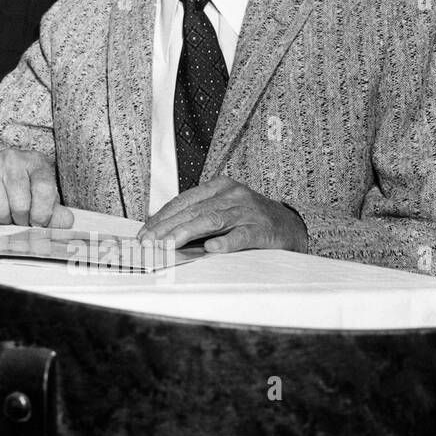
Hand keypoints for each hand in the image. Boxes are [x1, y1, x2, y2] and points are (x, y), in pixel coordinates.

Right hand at [0, 149, 73, 227]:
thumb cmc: (24, 186)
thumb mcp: (43, 194)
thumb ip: (56, 211)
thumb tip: (67, 223)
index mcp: (35, 162)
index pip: (43, 190)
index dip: (43, 214)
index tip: (39, 223)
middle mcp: (13, 160)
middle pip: (20, 205)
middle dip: (22, 221)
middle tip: (22, 220)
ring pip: (0, 211)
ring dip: (5, 222)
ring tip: (8, 215)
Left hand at [137, 176, 308, 254]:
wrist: (290, 225)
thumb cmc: (249, 219)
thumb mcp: (223, 210)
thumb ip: (197, 216)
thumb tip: (162, 232)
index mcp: (219, 187)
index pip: (183, 201)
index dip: (162, 217)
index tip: (145, 232)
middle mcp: (232, 195)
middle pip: (193, 211)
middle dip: (167, 227)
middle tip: (149, 242)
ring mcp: (247, 211)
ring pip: (211, 220)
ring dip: (187, 233)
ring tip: (169, 245)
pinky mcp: (262, 229)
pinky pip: (241, 236)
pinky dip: (226, 242)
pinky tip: (212, 248)